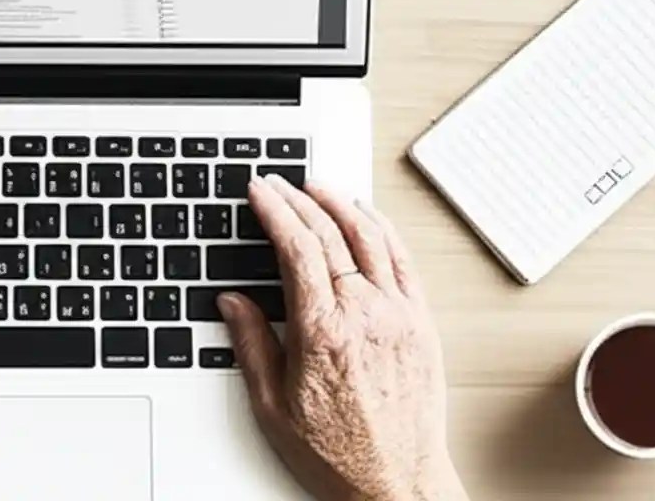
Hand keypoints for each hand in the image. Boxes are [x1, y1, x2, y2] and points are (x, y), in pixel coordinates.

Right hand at [219, 177, 468, 500]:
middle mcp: (364, 315)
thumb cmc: (338, 454)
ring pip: (370, 238)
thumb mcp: (273, 407)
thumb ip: (252, 345)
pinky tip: (368, 218)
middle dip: (299, 200)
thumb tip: (233, 302)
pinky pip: (403, 261)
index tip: (260, 192)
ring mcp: (398, 316)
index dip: (275, 211)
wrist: (395, 484)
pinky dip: (383, 230)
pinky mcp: (421, 324)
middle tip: (279, 183)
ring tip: (319, 188)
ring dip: (341, 204)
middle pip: (330, 234)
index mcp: (322, 331)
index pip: (296, 248)